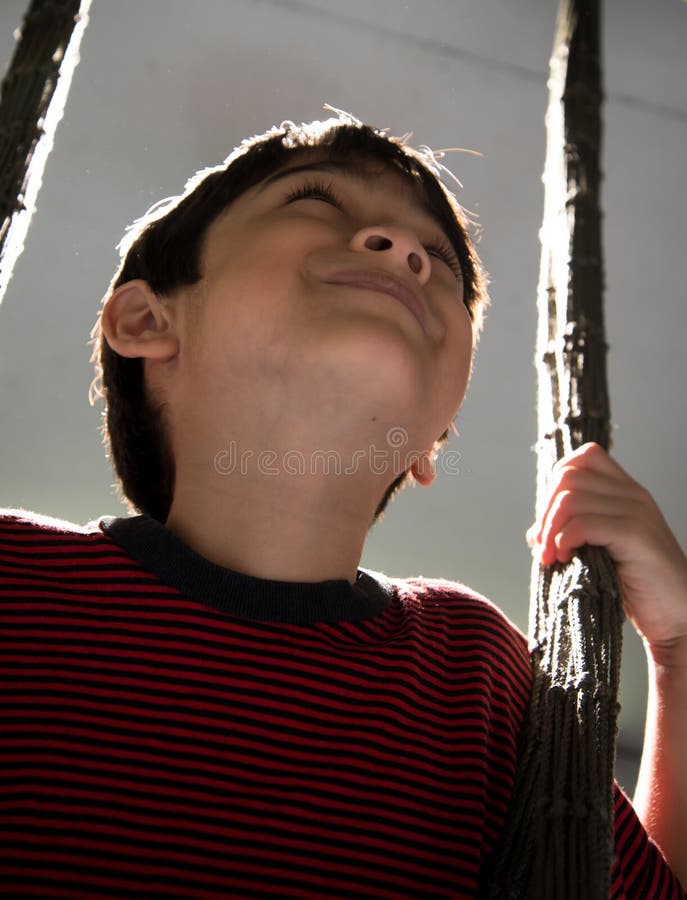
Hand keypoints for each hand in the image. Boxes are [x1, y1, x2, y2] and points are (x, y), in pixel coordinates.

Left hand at [527, 442, 686, 664]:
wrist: (678, 618)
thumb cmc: (638, 587)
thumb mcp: (599, 552)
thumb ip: (571, 534)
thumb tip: (535, 532)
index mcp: (626, 492)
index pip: (584, 458)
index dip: (557, 483)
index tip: (552, 520)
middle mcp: (633, 495)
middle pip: (568, 477)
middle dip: (546, 511)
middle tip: (544, 546)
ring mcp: (636, 512)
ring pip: (570, 499)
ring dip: (550, 530)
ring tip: (553, 557)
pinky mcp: (635, 535)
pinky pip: (583, 524)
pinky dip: (563, 540)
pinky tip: (565, 559)